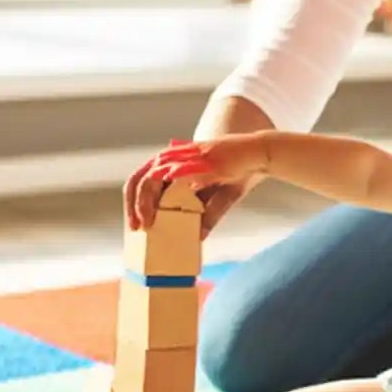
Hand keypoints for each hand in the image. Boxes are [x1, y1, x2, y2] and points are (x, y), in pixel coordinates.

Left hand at [123, 136, 266, 238]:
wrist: (259, 155)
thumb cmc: (240, 171)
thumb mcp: (221, 198)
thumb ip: (208, 215)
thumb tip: (198, 237)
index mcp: (175, 163)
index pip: (143, 180)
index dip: (135, 202)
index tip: (138, 225)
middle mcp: (173, 158)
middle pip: (137, 179)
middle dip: (131, 206)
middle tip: (136, 228)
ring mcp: (180, 158)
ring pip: (145, 179)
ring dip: (140, 204)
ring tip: (144, 225)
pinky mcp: (188, 162)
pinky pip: (162, 179)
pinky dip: (154, 198)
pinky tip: (154, 216)